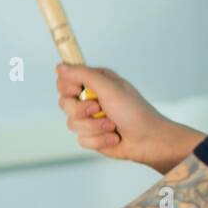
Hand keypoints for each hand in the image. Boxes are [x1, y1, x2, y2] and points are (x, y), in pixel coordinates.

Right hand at [57, 63, 201, 172]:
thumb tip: (60, 67)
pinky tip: (113, 137)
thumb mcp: (108, 87)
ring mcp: (90, 118)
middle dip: (81, 111)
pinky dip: (99, 140)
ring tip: (112, 125)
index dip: (68, 88)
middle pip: (64, 103)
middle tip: (98, 108)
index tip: (78, 91)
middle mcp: (90, 99)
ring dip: (94, 127)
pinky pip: (81, 140)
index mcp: (95, 82)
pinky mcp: (92, 136)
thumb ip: (83, 75)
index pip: (65, 81)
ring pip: (72, 124)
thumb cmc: (134, 111)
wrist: (148, 139)